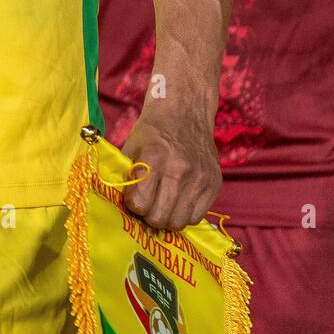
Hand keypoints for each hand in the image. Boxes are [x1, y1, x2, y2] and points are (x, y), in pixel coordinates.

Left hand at [120, 108, 220, 232]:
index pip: (140, 204)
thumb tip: (120, 209)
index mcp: (154, 158)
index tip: (134, 197)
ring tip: (163, 204)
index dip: (134, 204)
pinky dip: (185, 213)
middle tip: (148, 205)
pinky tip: (179, 199)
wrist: (184, 111)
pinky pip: (196, 217)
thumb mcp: (132, 148)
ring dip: (167, 217)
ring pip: (178, 222)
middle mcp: (179, 169)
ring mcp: (199, 178)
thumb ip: (126, 177)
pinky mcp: (214, 183)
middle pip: (159, 218)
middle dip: (149, 216)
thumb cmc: (153, 132)